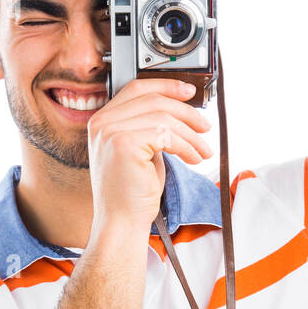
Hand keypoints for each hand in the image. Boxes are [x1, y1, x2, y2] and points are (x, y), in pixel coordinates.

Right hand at [87, 77, 213, 229]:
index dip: (166, 86)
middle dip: (186, 112)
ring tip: (202, 150)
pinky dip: (186, 146)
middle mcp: (102, 123)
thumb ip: (150, 128)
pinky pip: (166, 134)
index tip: (189, 92)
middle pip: (153, 101)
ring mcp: (110, 132)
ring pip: (164, 118)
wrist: (121, 222)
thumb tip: (180, 112)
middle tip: (205, 125)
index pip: (136, 89)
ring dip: (191, 135)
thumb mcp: (142, 152)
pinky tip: (193, 158)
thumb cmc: (132, 193)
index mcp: (102, 121)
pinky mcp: (124, 144)